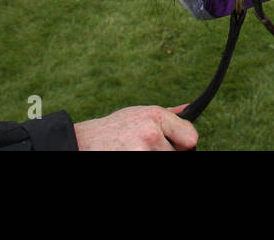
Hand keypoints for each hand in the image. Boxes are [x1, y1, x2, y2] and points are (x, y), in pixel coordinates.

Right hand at [73, 105, 197, 150]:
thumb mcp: (139, 113)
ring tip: (132, 150)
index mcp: (155, 116)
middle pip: (175, 154)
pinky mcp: (134, 162)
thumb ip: (167, 115)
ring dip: (150, 157)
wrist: (82, 143)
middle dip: (163, 152)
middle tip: (142, 147)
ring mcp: (141, 152)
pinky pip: (150, 165)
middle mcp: (150, 134)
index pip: (191, 138)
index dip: (182, 143)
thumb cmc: (113, 129)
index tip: (172, 144)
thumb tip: (188, 108)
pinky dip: (141, 160)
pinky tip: (126, 155)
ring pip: (162, 159)